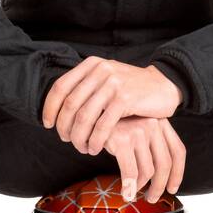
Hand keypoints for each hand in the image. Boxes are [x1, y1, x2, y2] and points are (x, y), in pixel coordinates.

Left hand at [42, 57, 182, 155]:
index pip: (61, 87)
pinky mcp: (125, 99)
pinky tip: (95, 148)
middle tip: (66, 140)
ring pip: (84, 116)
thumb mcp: (107, 78)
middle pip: (70, 104)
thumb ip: (86, 87)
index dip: (50, 108)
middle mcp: (100, 71)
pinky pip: (103, 125)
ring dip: (79, 137)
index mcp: (92, 65)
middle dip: (64, 126)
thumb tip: (59, 109)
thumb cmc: (131, 88)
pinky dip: (95, 140)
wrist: (163, 85)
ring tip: (81, 147)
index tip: (48, 124)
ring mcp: (113, 84)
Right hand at [103, 115, 186, 202]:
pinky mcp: (123, 139)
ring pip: (148, 170)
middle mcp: (153, 124)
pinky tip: (125, 192)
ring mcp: (139, 131)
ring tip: (133, 194)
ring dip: (141, 188)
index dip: (178, 173)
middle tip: (152, 198)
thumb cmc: (114, 126)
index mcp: (161, 122)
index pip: (178, 151)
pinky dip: (129, 187)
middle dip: (159, 186)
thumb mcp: (138, 130)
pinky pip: (131, 172)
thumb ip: (151, 145)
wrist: (91, 115)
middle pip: (165, 164)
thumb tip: (159, 177)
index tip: (172, 188)